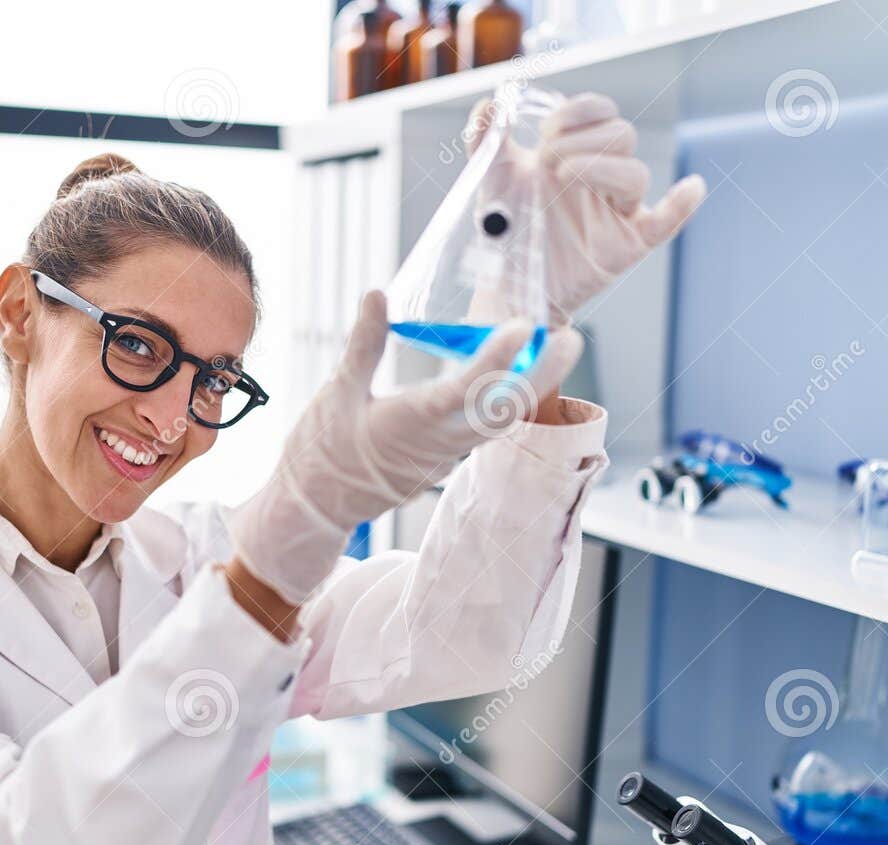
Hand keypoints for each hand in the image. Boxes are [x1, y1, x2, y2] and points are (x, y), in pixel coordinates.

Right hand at [229, 289, 583, 605]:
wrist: (316, 506)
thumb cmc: (321, 450)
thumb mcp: (337, 391)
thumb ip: (364, 343)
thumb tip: (376, 294)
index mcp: (409, 422)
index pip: (466, 389)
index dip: (498, 358)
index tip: (524, 327)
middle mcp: (437, 443)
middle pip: (503, 409)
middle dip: (541, 374)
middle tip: (570, 338)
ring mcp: (444, 455)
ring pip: (500, 421)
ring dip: (530, 387)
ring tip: (555, 350)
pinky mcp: (444, 460)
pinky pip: (486, 430)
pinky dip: (506, 401)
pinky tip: (518, 377)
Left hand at [470, 91, 705, 325]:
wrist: (506, 283)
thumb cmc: (506, 229)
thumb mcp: (492, 178)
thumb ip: (486, 138)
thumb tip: (490, 102)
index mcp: (579, 151)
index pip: (600, 111)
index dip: (578, 110)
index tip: (544, 128)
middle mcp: (602, 177)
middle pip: (621, 135)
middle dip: (582, 139)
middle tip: (547, 161)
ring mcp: (618, 210)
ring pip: (635, 173)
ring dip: (601, 165)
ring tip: (563, 176)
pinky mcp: (627, 244)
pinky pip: (665, 223)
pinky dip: (681, 206)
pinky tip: (691, 189)